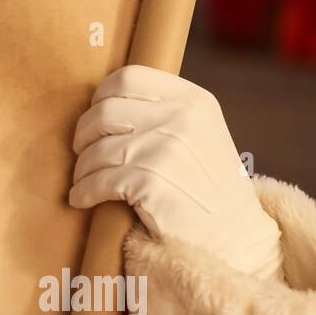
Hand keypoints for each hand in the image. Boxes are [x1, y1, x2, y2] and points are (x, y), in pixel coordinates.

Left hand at [69, 64, 281, 279]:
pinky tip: (82, 199)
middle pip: (104, 111)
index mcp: (193, 99)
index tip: (95, 115)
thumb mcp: (200, 132)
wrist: (234, 237)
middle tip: (82, 151)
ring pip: (96, 149)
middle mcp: (180, 117)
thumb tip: (104, 100)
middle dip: (84, 134)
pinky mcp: (149, 181)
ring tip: (84, 179)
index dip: (101, 95)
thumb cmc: (207, 186)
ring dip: (83, 169)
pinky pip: (97, 181)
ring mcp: (165, 148)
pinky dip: (83, 192)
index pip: (128, 77)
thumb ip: (163, 110)